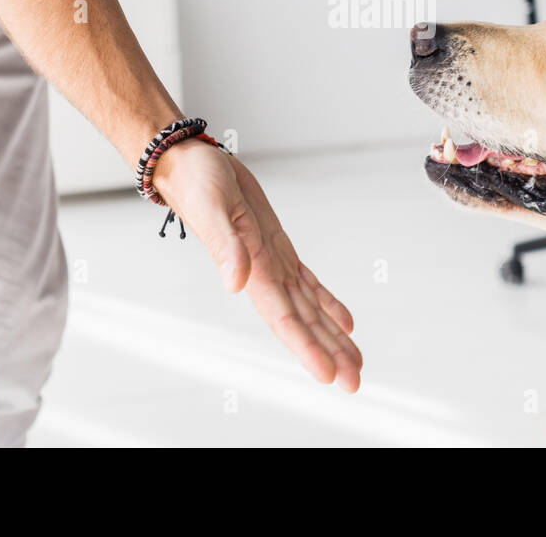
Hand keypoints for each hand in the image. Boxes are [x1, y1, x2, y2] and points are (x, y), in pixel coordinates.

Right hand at [153, 138, 361, 391]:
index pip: (284, 318)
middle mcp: (264, 273)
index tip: (328, 374)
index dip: (307, 347)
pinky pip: (307, 282)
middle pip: (302, 322)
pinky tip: (344, 322)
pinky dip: (326, 303)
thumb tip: (235, 283)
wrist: (190, 163)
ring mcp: (272, 262)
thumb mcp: (213, 207)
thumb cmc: (196, 183)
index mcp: (251, 269)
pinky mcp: (276, 246)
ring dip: (331, 336)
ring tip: (355, 362)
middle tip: (354, 382)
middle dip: (329, 352)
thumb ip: (223, 246)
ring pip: (309, 307)